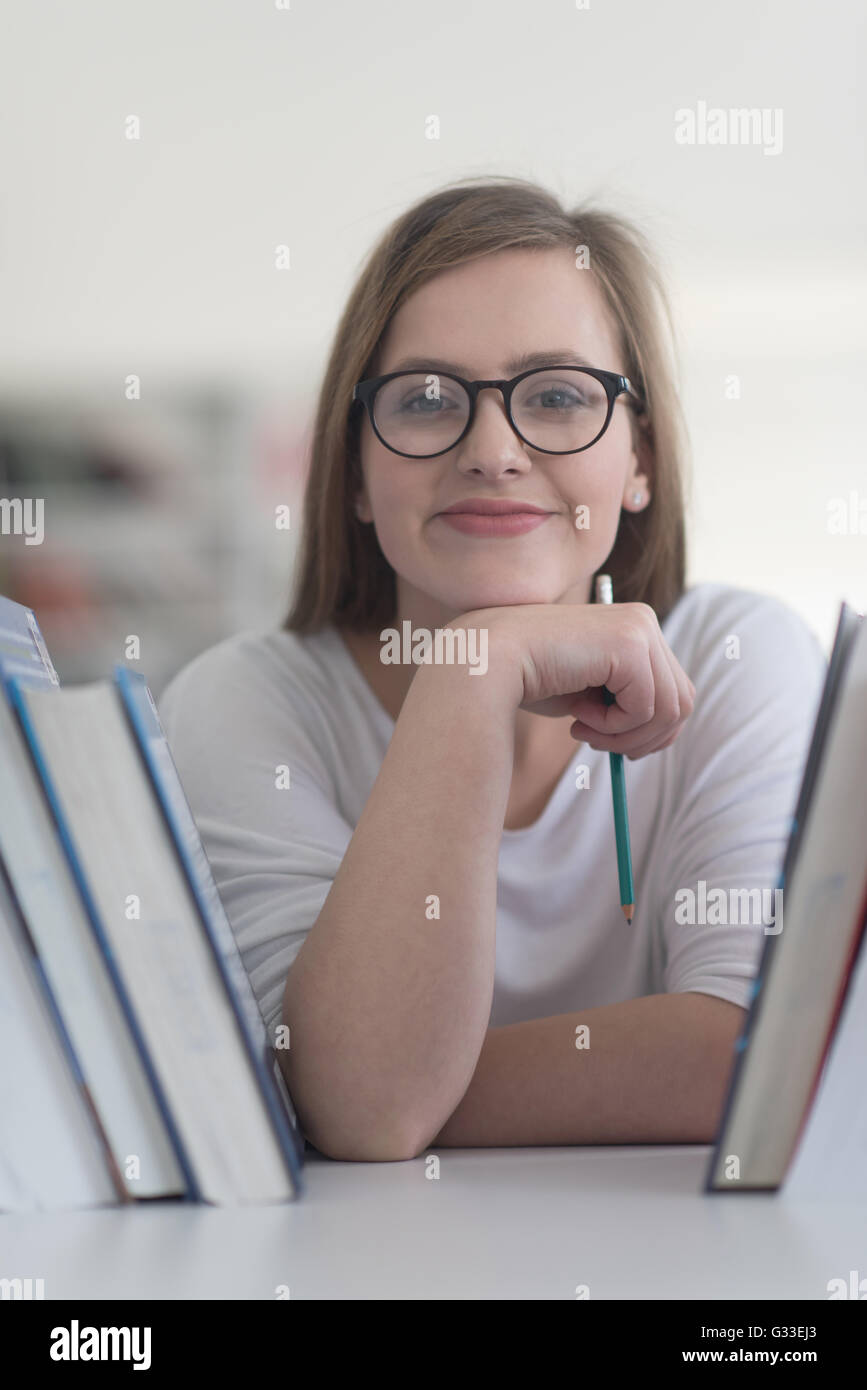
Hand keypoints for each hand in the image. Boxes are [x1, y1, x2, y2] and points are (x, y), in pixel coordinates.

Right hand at [455, 601, 695, 760]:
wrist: (487, 663)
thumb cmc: (528, 680)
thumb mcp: (588, 693)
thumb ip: (625, 702)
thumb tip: (662, 735)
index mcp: (635, 627)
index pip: (675, 690)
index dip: (652, 730)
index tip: (611, 743)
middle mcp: (644, 620)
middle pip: (682, 701)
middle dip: (644, 738)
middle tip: (598, 745)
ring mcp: (640, 629)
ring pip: (669, 710)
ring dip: (625, 736)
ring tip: (584, 731)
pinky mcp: (630, 644)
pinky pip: (647, 708)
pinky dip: (614, 727)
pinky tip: (577, 716)